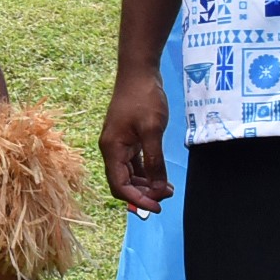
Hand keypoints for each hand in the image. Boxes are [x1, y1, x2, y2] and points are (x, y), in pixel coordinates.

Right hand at [98, 63, 171, 210]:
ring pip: (129, 174)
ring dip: (146, 185)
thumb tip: (158, 188)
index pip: (120, 185)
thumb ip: (154, 161)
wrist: (139, 72)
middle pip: (123, 182)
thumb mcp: (152, 130)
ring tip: (168, 189)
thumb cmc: (144, 98)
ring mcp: (119, 143)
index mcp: (112, 149)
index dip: (137, 200)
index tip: (157, 207)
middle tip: (167, 197)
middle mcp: (111, 149)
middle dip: (143, 194)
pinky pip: (134, 163)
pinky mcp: (127, 138)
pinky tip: (161, 177)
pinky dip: (147, 172)